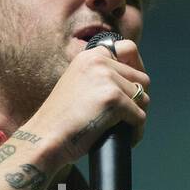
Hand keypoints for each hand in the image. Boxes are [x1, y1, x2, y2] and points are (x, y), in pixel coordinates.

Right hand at [25, 38, 150, 167]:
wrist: (46, 138)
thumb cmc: (60, 121)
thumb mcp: (78, 85)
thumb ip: (100, 77)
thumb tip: (133, 85)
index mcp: (89, 56)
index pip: (129, 50)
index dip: (138, 68)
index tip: (135, 86)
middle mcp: (99, 61)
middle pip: (142, 79)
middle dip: (138, 100)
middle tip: (125, 117)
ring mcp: (107, 78)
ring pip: (143, 99)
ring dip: (136, 117)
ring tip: (122, 130)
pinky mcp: (114, 98)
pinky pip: (140, 117)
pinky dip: (135, 132)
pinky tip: (123, 138)